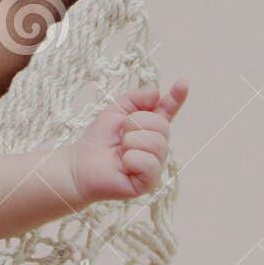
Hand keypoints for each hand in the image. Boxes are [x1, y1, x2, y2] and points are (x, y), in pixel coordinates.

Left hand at [66, 79, 187, 204]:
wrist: (80, 164)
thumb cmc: (99, 139)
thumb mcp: (114, 112)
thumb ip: (135, 99)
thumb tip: (158, 93)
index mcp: (150, 128)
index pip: (168, 111)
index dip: (176, 97)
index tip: (183, 81)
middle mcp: (157, 146)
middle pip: (161, 126)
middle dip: (134, 125)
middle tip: (120, 136)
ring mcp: (156, 165)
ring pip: (156, 144)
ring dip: (131, 142)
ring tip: (120, 151)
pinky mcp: (149, 182)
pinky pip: (149, 164)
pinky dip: (131, 160)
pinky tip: (123, 165)